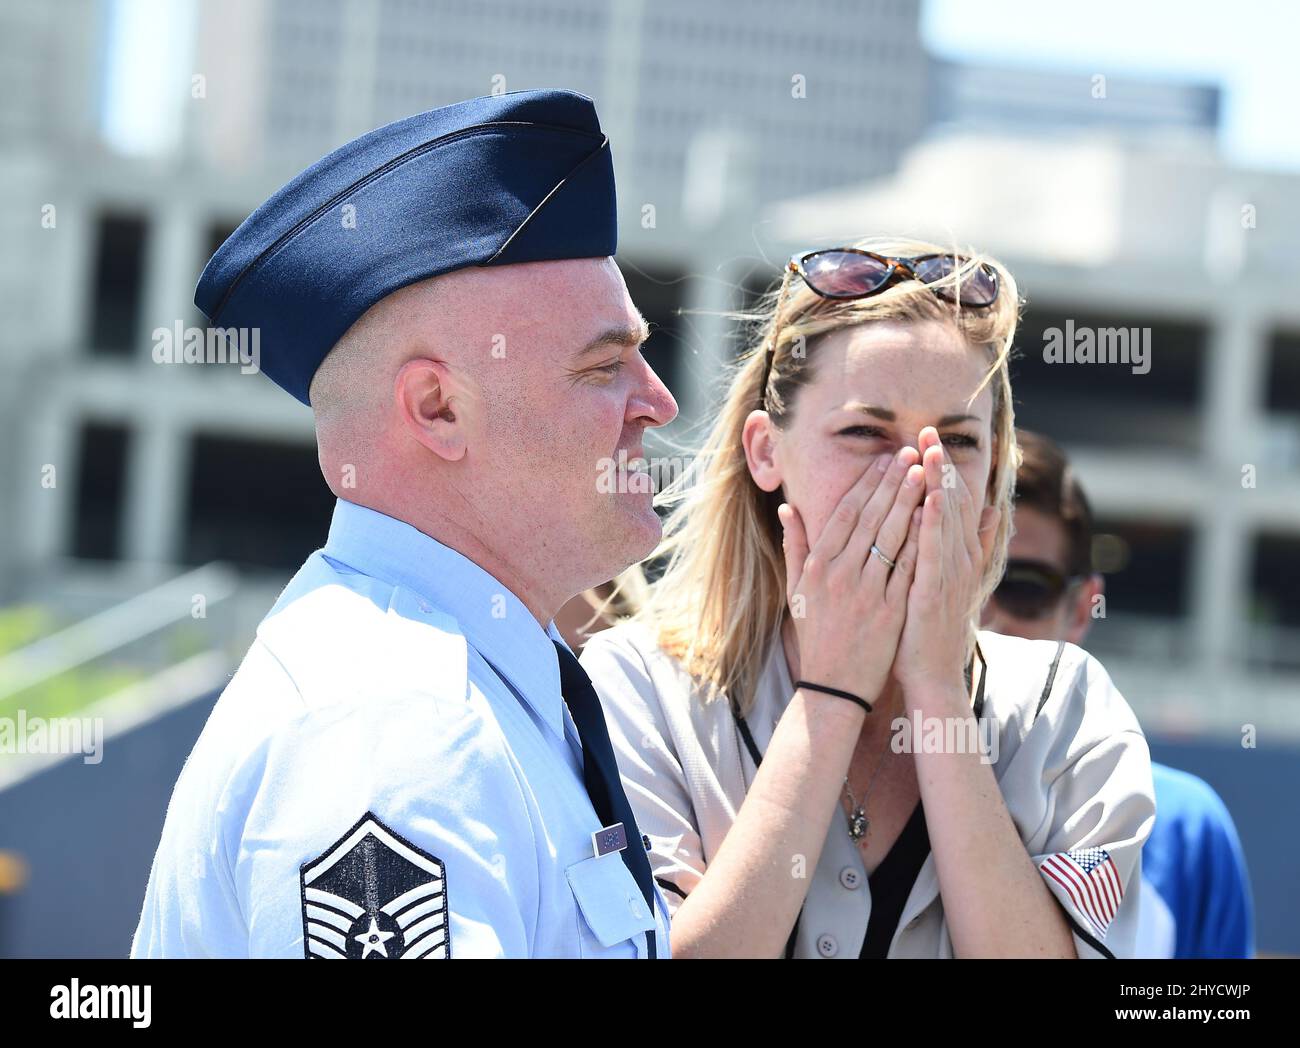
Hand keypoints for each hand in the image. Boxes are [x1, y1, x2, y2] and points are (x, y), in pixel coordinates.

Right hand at [779, 446, 926, 705]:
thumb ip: (793, 547)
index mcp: (818, 566)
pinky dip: (921, 541)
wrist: (833, 686)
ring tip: (926, 474)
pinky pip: (908, 569)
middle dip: (893, 483)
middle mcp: (841, 574)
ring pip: (892, 537)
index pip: (846, 514)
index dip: (867, 483)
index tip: (884, 459)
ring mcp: (866, 592)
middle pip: (872, 518)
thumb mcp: (796, 590)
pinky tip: (934, 518)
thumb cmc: (816, 635)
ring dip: (910, 502)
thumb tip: (787, 508)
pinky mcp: (890, 610)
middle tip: (912, 453)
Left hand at [893, 427, 999, 697]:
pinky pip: (934, 550)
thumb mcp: (956, 583)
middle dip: (941, 466)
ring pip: (945, 520)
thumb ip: (973, 547)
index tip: (932, 439)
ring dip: (939, 483)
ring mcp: (949, 574)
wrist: (932, 675)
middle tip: (929, 429)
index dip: (945, 470)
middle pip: (952, 503)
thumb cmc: (933, 630)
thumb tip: (994, 514)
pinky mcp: (935, 590)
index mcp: (958, 556)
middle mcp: (958, 560)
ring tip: (929, 449)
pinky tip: (930, 496)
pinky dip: (934, 522)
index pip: (953, 503)